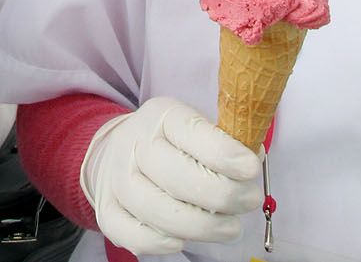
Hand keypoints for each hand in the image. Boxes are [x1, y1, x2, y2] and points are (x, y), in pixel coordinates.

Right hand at [80, 97, 261, 255]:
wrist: (120, 153)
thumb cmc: (173, 144)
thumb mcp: (197, 129)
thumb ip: (225, 143)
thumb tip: (253, 160)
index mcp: (161, 116)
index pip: (191, 131)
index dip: (224, 153)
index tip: (251, 168)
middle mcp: (133, 144)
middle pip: (177, 176)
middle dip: (223, 195)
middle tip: (250, 201)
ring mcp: (116, 179)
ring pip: (158, 210)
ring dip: (202, 226)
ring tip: (231, 227)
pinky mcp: (108, 212)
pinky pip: (134, 236)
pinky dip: (161, 243)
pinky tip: (183, 241)